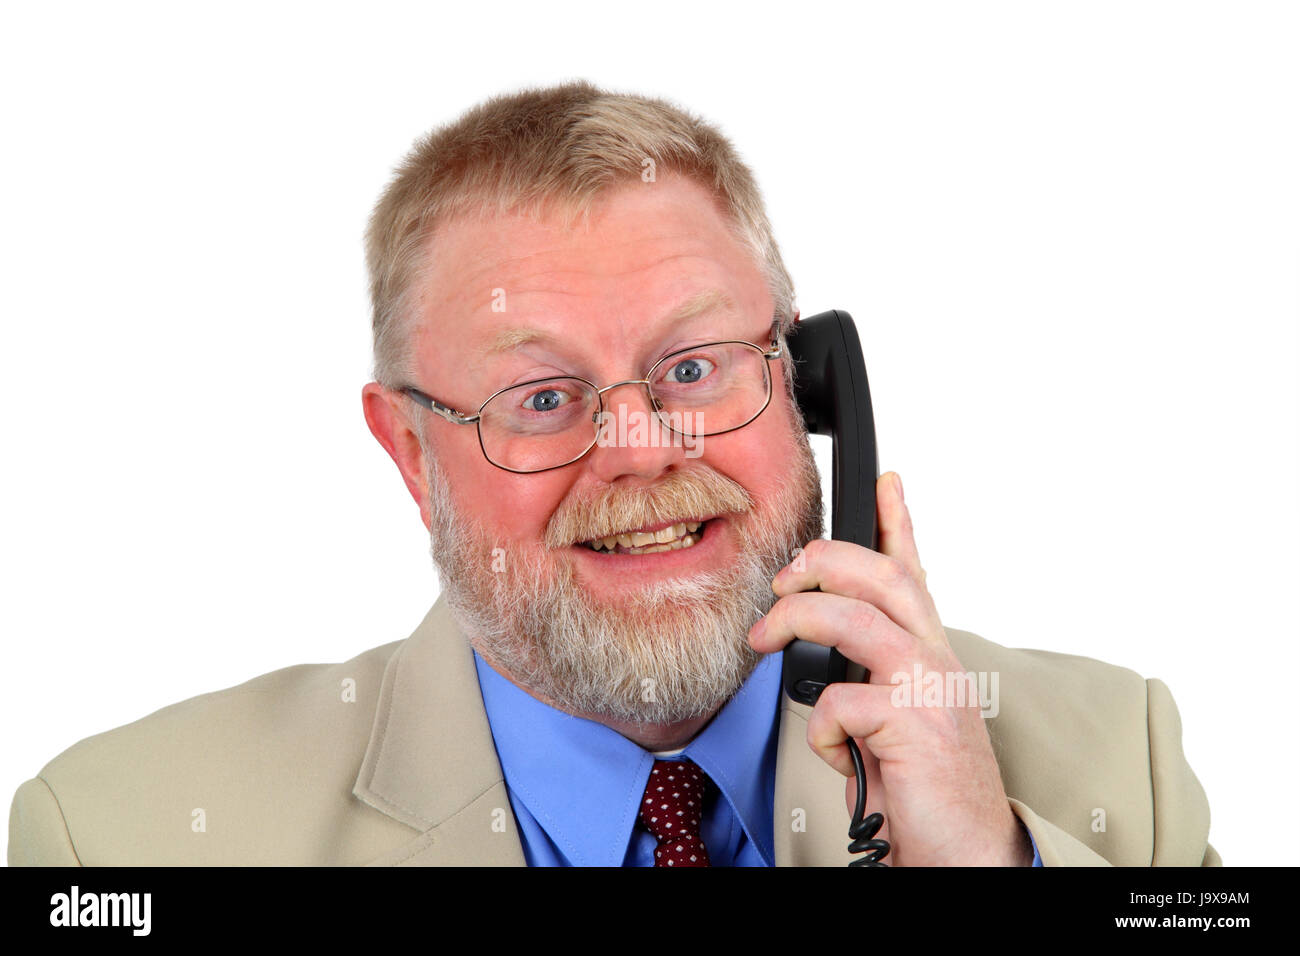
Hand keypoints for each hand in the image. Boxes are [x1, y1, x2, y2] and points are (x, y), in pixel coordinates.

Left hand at [747, 472, 1032, 865]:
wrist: (967, 851)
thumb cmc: (925, 788)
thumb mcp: (895, 719)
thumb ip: (870, 677)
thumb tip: (816, 655)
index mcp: (931, 653)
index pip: (914, 572)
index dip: (899, 522)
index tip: (886, 480)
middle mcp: (937, 660)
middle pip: (881, 574)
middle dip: (822, 560)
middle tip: (781, 578)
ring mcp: (929, 687)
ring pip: (855, 615)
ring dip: (797, 615)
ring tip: (766, 636)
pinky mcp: (914, 724)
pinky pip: (839, 698)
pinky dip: (819, 723)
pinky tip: (833, 747)